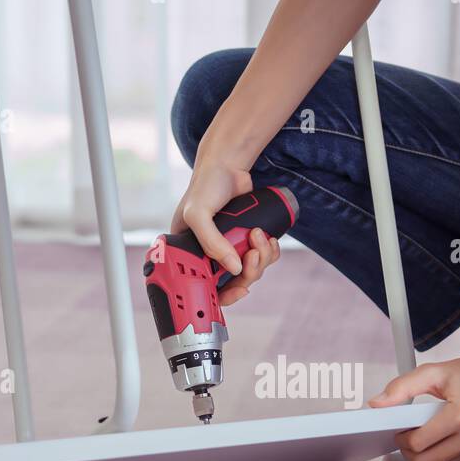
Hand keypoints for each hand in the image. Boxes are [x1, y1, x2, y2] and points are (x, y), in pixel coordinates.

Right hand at [171, 157, 281, 306]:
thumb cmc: (206, 185)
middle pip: (234, 282)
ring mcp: (230, 248)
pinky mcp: (247, 240)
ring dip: (262, 258)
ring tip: (259, 235)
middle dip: (249, 272)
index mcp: (190, 253)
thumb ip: (212, 242)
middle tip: (253, 255)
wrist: (228, 165)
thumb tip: (234, 269)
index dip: (225, 295)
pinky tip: (268, 239)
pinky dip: (270, 252)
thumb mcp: (199, 213)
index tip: (240, 290)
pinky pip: (263, 257)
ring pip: (251, 270)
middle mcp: (209, 254)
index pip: (206, 287)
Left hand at [368, 346, 459, 460]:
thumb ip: (401, 387)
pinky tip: (439, 441)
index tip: (398, 431)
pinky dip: (440, 458)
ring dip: (424, 457)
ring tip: (422, 439)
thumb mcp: (433, 372)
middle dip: (409, 453)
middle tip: (405, 439)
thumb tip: (377, 404)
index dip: (401, 438)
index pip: (419, 442)